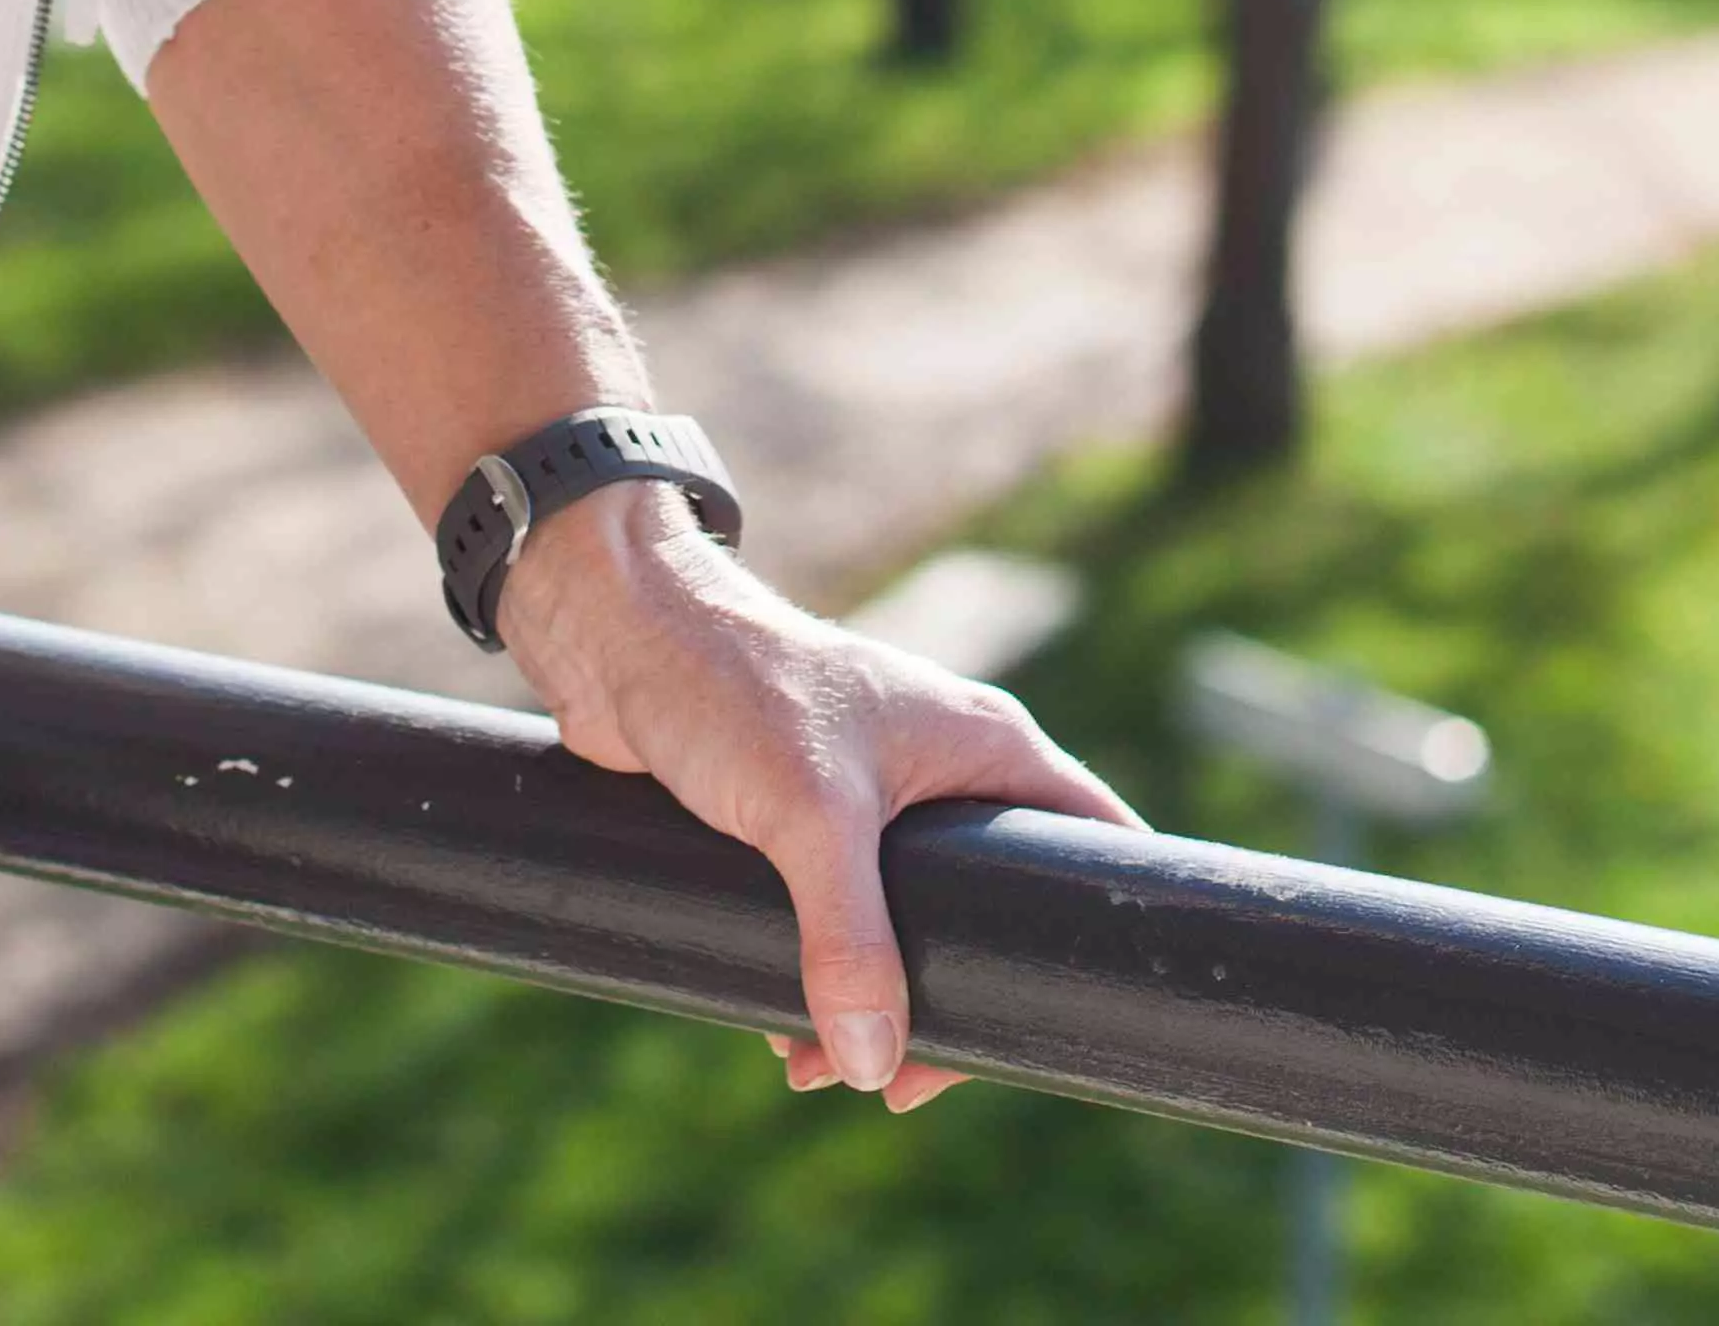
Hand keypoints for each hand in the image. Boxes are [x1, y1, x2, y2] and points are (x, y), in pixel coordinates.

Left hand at [495, 483, 1141, 1109]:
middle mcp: (942, 772)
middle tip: (911, 1084)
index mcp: (984, 747)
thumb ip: (848, 938)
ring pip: (906, 928)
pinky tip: (781, 1032)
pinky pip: (836, 920)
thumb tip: (873, 1063)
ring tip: (817, 1070)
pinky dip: (820, 978)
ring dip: (873, 1006)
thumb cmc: (733, 684)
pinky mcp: (800, 821)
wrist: (618, 634)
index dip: (1100, 926)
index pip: (1092, 837)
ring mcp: (873, 797)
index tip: (1076, 1018)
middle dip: (953, 1003)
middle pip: (993, 913)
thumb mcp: (809, 817)